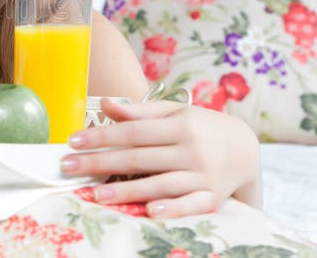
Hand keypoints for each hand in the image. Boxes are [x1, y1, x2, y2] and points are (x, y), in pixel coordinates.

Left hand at [60, 98, 260, 217]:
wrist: (247, 148)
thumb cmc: (202, 127)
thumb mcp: (176, 113)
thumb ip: (141, 112)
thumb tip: (107, 105)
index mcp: (179, 125)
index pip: (132, 132)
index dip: (102, 136)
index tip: (73, 141)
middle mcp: (191, 150)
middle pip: (139, 158)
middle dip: (101, 163)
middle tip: (68, 167)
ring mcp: (203, 176)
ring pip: (160, 184)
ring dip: (128, 191)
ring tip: (97, 195)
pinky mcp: (214, 197)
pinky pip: (192, 206)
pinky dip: (173, 209)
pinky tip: (150, 211)